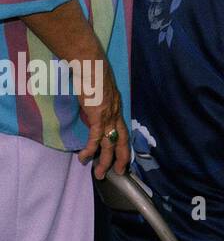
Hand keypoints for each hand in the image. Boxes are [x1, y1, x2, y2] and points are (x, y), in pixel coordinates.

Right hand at [79, 63, 128, 178]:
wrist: (92, 66)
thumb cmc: (93, 75)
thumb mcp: (100, 93)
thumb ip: (99, 105)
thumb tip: (93, 114)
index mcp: (117, 107)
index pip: (123, 130)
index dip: (124, 144)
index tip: (122, 155)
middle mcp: (116, 114)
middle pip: (122, 141)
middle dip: (122, 159)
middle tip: (119, 172)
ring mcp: (108, 116)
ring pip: (109, 145)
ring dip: (104, 161)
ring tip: (99, 174)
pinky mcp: (98, 117)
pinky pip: (95, 139)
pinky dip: (90, 150)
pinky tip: (84, 159)